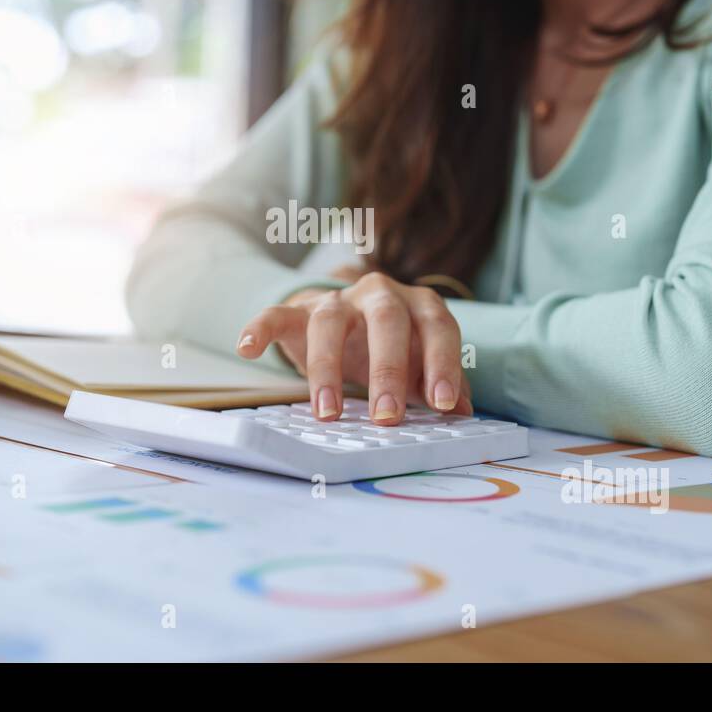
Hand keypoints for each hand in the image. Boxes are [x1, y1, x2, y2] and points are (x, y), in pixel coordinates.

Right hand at [235, 272, 471, 425]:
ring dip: (328, 369)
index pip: (438, 328)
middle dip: (388, 370)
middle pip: (386, 321)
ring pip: (329, 322)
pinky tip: (247, 349)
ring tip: (328, 414)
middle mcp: (379, 293)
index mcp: (417, 305)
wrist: (344, 322)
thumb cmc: (390, 348)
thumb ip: (441, 385)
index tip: (444, 405)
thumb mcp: (418, 365)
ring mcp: (336, 300)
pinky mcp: (297, 311)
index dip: (443, 364)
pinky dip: (260, 329)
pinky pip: (275, 314)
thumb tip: (464, 412)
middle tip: (387, 418)